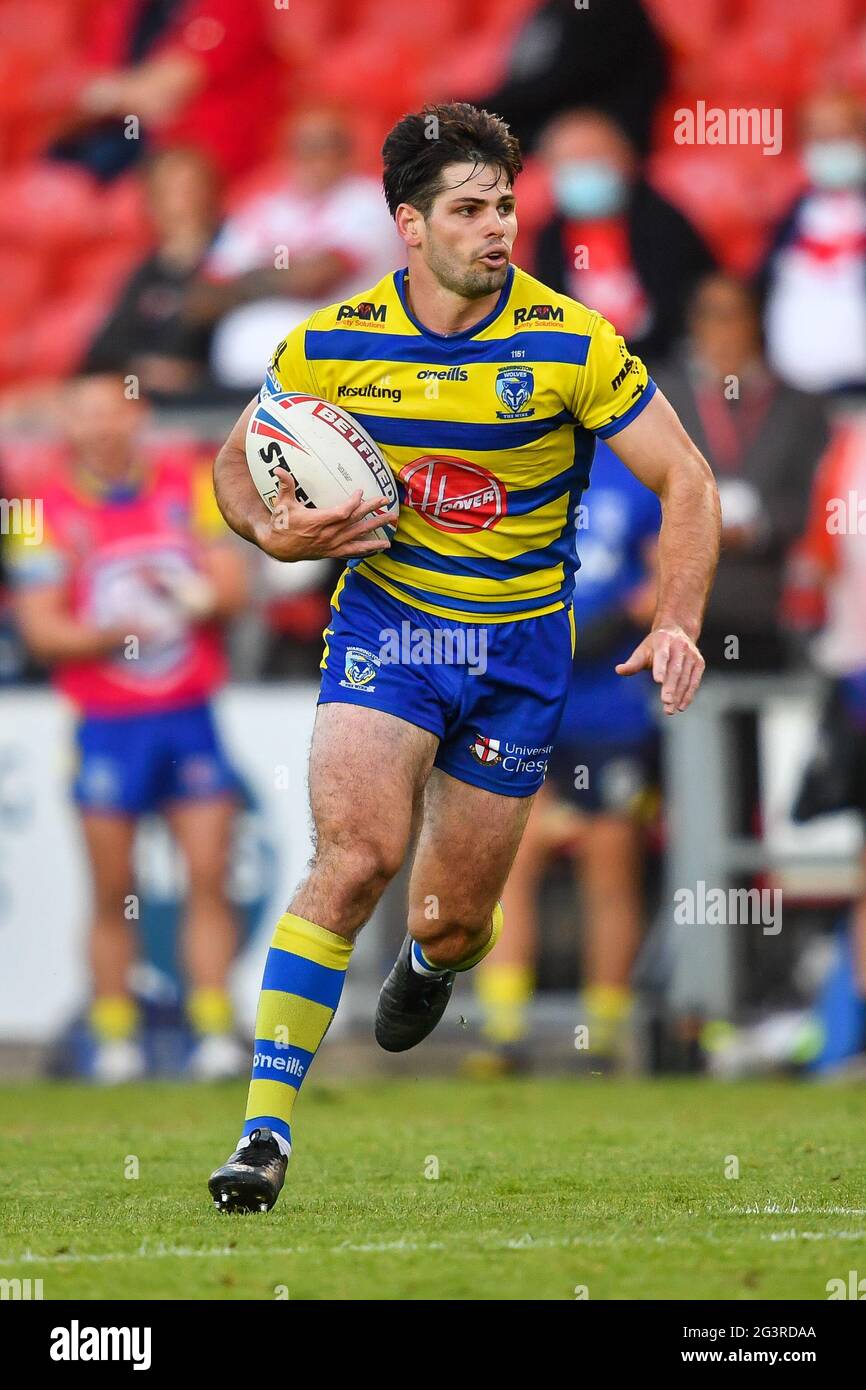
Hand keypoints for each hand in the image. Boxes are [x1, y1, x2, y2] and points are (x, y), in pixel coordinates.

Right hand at [253, 468, 397, 561]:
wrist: (279, 548)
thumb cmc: (281, 524)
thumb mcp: (282, 504)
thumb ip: (285, 485)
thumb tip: (279, 470)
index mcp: (318, 522)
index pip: (342, 513)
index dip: (354, 503)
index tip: (360, 492)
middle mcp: (328, 535)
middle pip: (356, 521)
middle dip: (372, 510)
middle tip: (386, 500)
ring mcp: (332, 545)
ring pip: (359, 535)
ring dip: (376, 527)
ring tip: (392, 521)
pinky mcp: (333, 552)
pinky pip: (354, 551)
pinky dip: (369, 548)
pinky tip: (382, 546)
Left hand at [615, 624, 704, 714]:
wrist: (678, 631)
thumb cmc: (655, 646)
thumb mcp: (642, 650)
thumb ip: (633, 663)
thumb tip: (619, 670)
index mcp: (663, 641)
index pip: (662, 656)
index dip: (660, 668)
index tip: (658, 681)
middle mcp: (680, 646)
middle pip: (675, 669)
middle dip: (671, 687)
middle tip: (666, 702)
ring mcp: (692, 654)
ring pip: (685, 677)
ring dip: (679, 695)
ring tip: (670, 709)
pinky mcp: (699, 663)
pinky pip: (694, 681)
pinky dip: (688, 695)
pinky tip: (681, 706)